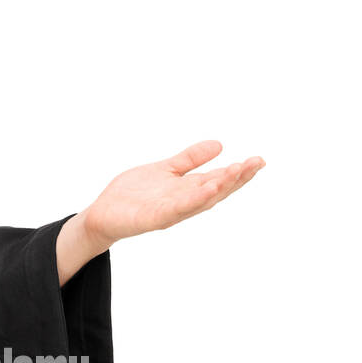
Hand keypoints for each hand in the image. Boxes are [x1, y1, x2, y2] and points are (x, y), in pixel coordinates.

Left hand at [81, 140, 264, 248]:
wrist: (103, 214)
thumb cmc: (133, 194)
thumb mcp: (166, 169)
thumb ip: (189, 159)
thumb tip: (219, 144)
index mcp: (187, 190)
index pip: (218, 179)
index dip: (238, 172)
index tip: (258, 160)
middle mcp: (183, 202)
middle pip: (215, 190)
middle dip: (236, 178)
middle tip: (256, 163)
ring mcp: (170, 211)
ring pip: (200, 200)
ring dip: (219, 187)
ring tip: (236, 172)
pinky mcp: (153, 218)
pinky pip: (176, 210)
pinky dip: (192, 200)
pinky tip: (207, 190)